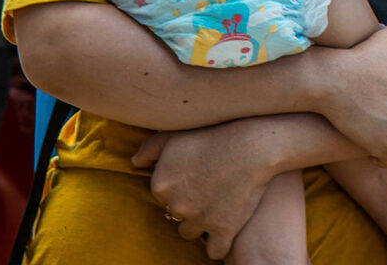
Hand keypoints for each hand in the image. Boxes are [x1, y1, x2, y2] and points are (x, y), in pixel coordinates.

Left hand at [133, 122, 274, 260]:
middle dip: (188, 205)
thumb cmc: (212, 135)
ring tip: (216, 204)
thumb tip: (135, 163)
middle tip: (207, 187)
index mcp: (160, 185)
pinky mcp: (223, 231)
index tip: (194, 177)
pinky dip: (218, 244)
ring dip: (200, 223)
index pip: (162, 196)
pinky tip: (223, 232)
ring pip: (190, 232)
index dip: (178, 187)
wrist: (251, 146)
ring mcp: (199, 221)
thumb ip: (149, 149)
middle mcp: (176, 206)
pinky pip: (213, 251)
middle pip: (175, 215)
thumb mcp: (174, 135)